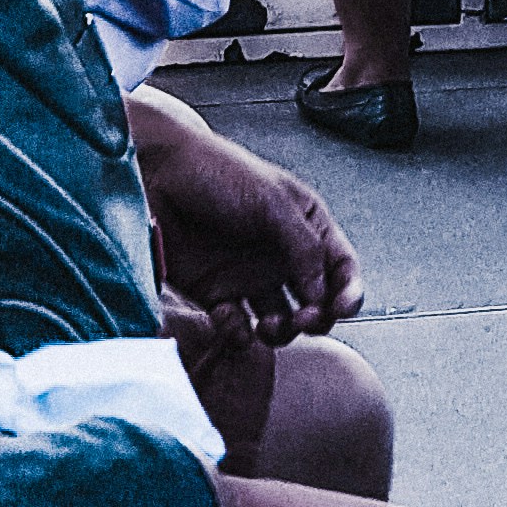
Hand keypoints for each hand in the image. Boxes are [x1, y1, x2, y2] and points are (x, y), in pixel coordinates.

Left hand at [137, 110, 362, 342]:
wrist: (157, 173)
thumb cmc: (217, 172)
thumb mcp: (273, 201)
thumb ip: (304, 247)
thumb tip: (322, 293)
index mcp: (304, 225)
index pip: (341, 267)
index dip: (349, 291)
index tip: (343, 308)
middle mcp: (280, 255)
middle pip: (316, 302)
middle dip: (317, 318)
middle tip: (305, 318)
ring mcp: (248, 276)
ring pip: (280, 322)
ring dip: (281, 332)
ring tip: (269, 325)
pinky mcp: (215, 294)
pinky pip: (237, 328)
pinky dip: (239, 334)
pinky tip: (231, 319)